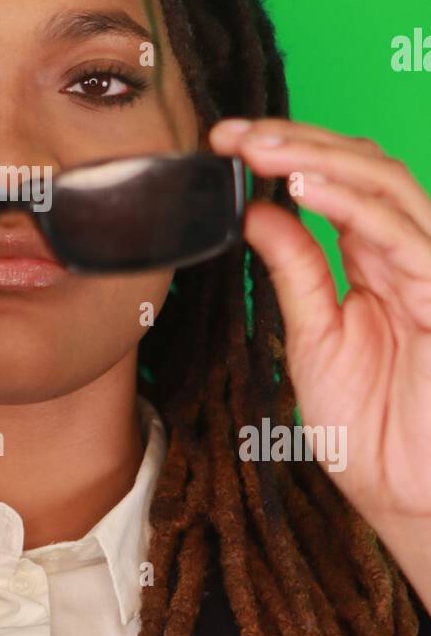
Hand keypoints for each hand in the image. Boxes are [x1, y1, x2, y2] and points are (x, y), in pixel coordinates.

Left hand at [208, 117, 430, 603]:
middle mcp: (407, 256)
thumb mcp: (315, 339)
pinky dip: (353, 205)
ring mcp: (430, 272)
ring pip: (385, 185)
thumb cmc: (373, 432)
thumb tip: (259, 209)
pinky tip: (305, 190)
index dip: (285, 154)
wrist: (410, 500)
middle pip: (362, 167)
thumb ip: (296, 271)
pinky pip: (402, 236)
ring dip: (317, 157)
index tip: (225, 143)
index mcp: (376, 263)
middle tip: (233, 134)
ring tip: (259, 148)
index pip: (336, 183)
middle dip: (295, 141)